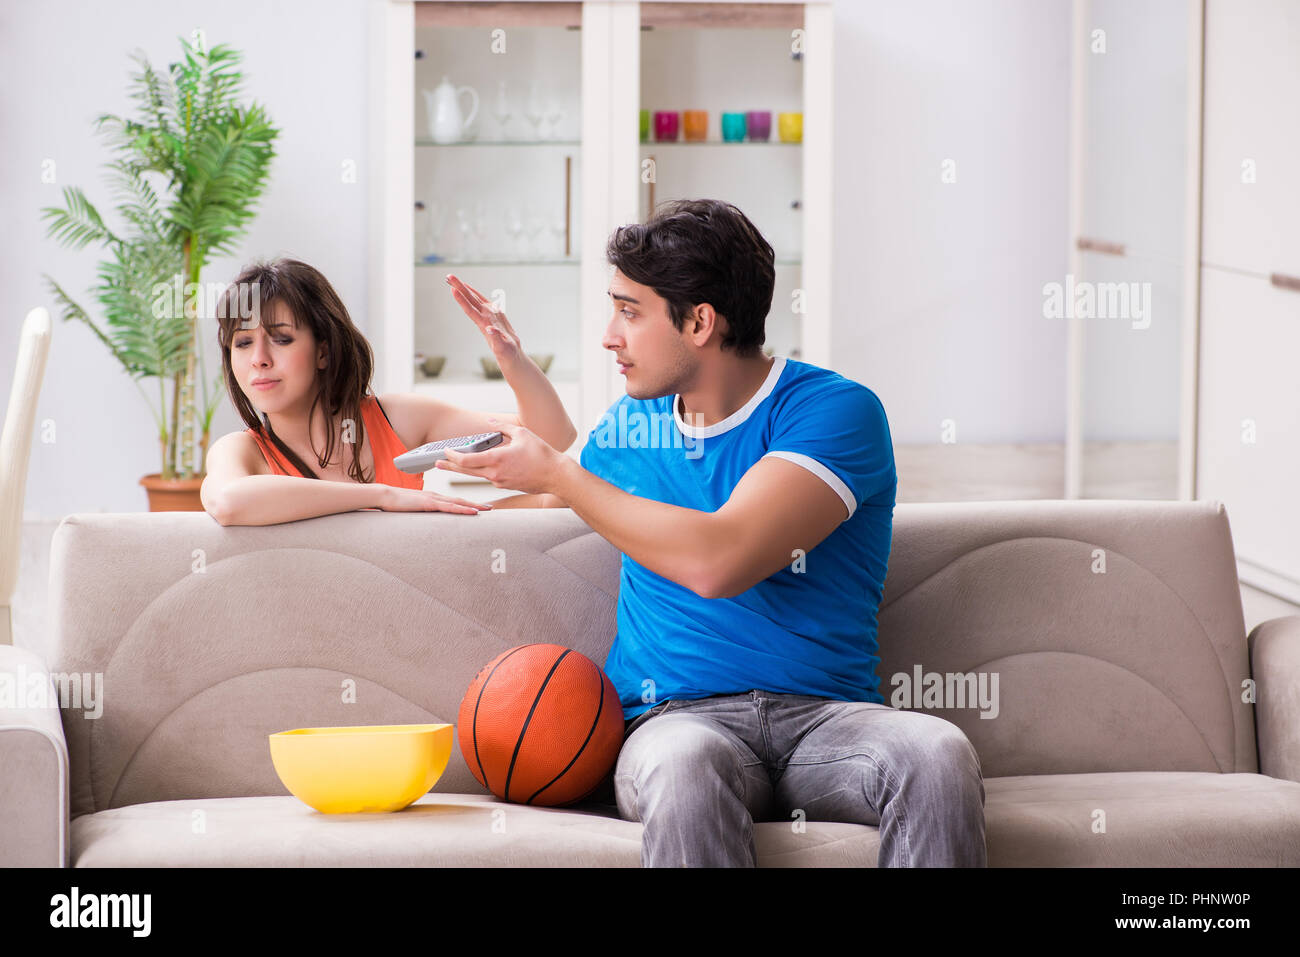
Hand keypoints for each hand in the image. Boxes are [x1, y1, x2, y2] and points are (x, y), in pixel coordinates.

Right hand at [376, 484, 493, 514]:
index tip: (480, 508)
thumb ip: (421, 515)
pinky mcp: (428, 503)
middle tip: (491, 508)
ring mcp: (433, 499)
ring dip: (474, 506)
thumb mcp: (412, 511)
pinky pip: (449, 507)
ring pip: (458, 503)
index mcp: (433, 498)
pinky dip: (462, 509)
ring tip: (487, 509)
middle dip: (476, 504)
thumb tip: (427, 524)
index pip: (454, 501)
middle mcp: (436, 496)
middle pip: (460, 501)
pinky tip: (471, 512)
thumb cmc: (395, 505)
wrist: (384, 496)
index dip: (468, 504)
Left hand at [435, 419, 562, 494]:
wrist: (556, 475)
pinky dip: (482, 471)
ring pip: (477, 475)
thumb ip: (503, 428)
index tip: (445, 452)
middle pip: (466, 470)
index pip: (467, 460)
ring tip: (453, 466)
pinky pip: (490, 477)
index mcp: (497, 460)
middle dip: (450, 466)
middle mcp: (495, 473)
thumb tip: (490, 422)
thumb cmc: (541, 454)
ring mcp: (500, 482)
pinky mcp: (506, 486)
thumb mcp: (522, 434)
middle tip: (436, 464)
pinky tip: (480, 467)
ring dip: (464, 469)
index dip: (453, 456)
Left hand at [444, 274, 522, 367]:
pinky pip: (483, 302)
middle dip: (459, 288)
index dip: (462, 300)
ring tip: (453, 279)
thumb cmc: (507, 354)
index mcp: (485, 325)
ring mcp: (488, 316)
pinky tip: (470, 289)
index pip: (470, 311)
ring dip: (464, 289)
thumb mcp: (503, 348)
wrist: (511, 356)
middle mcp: (484, 319)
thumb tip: (490, 328)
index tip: (453, 289)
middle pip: (469, 301)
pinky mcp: (494, 316)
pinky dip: (475, 294)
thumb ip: (496, 338)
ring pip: (474, 299)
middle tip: (449, 276)